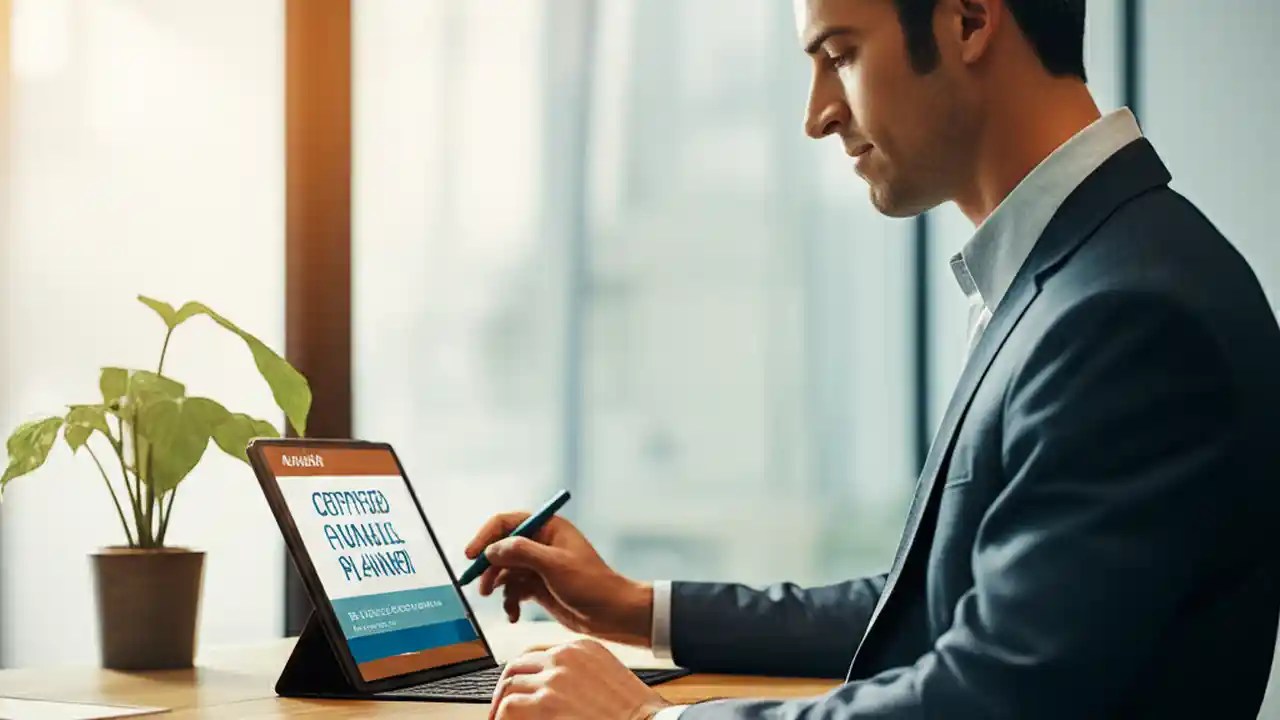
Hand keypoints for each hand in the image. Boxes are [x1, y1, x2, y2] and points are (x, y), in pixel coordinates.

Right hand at [465, 512, 652, 645]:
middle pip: (502, 548)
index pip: (507, 523)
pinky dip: (510, 602)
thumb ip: (521, 553)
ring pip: (505, 571)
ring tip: (502, 602)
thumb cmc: (590, 584)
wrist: (611, 613)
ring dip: (498, 587)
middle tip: (481, 587)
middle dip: (490, 567)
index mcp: (548, 528)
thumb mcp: (554, 565)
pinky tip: (514, 615)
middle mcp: (541, 544)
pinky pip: (514, 590)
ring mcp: (539, 566)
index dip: (486, 536)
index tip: (471, 556)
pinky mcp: (539, 587)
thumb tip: (491, 550)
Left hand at [489, 639, 671, 719]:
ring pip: (509, 687)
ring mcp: (553, 679)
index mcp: (581, 647)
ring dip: (502, 707)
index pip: (536, 654)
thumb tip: (552, 692)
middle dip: (505, 689)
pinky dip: (502, 719)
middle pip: (516, 666)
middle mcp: (564, 657)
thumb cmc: (635, 711)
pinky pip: (509, 708)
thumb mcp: (607, 676)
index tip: (516, 690)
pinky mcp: (545, 703)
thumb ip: (578, 675)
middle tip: (500, 710)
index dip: (521, 675)